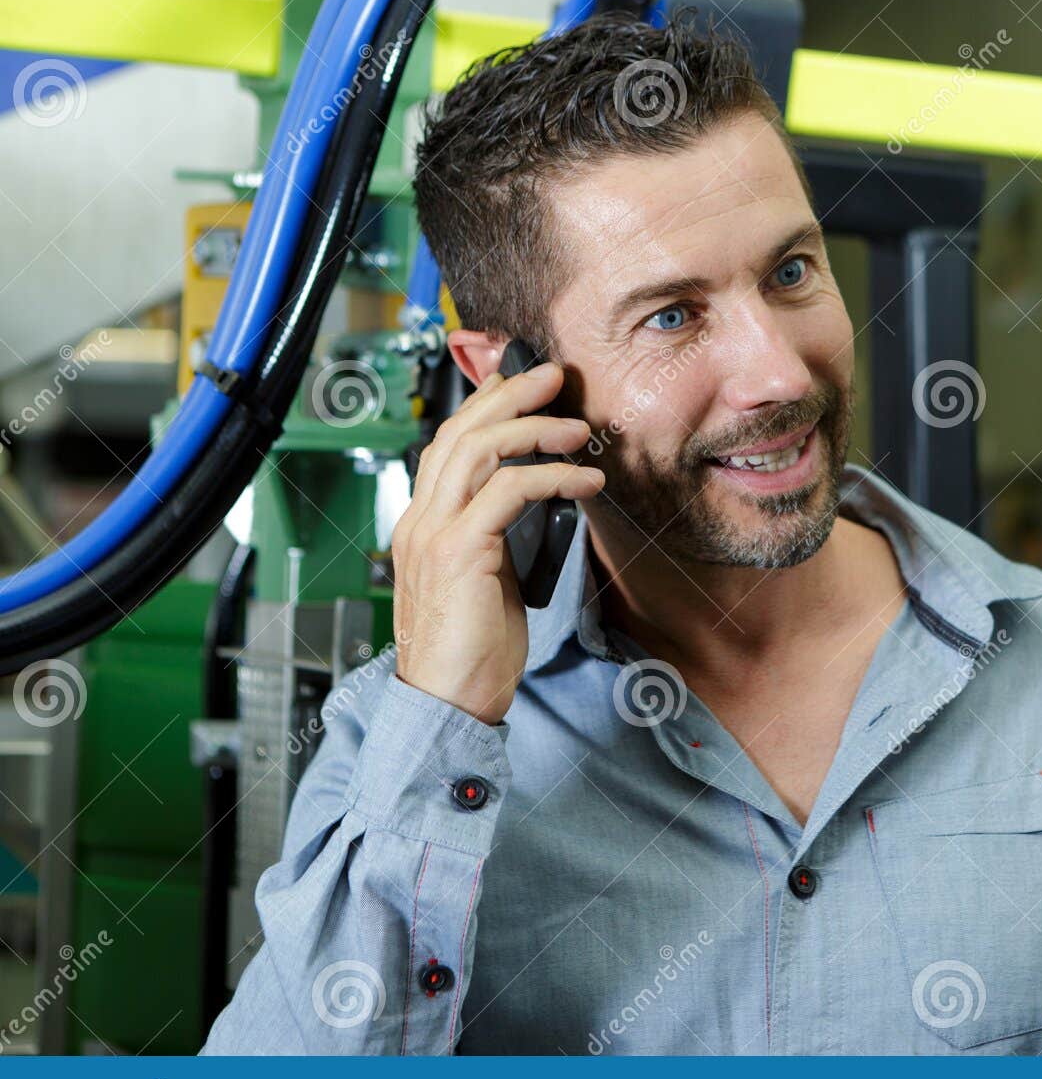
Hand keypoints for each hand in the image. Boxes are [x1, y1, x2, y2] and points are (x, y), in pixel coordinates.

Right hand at [392, 363, 603, 723]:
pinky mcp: (459, 552)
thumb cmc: (472, 652)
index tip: (524, 385)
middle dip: (509, 395)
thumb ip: (504, 538)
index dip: (486, 406)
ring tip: (578, 426)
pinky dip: (551, 476)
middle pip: (461, 432)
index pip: (450, 445)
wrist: (448, 702)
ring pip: (479, 450)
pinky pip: (508, 492)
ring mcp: (433, 533)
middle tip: (553, 376)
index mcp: (423, 524)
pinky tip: (585, 481)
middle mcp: (420, 520)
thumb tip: (546, 504)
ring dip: (533, 427)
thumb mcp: (491, 580)